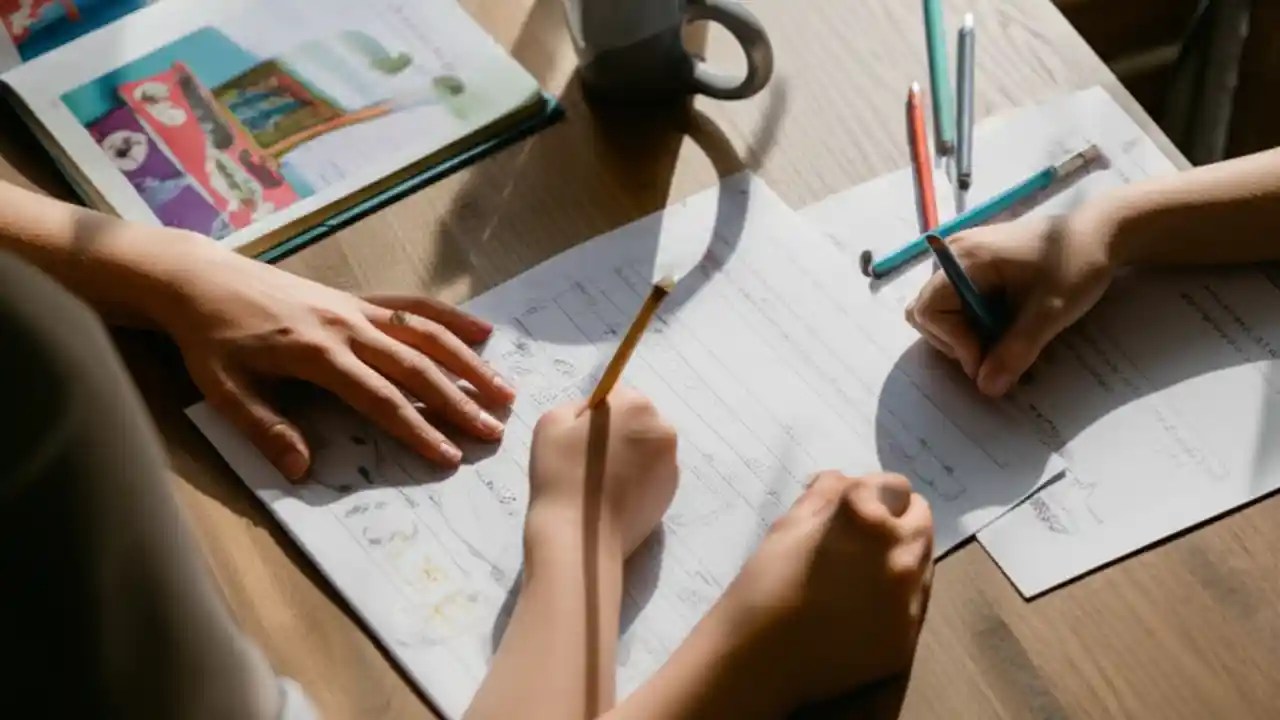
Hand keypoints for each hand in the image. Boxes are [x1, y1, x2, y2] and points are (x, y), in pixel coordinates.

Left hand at [155, 239, 514, 479]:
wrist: (201, 278)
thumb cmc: (210, 338)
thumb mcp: (222, 390)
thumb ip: (265, 428)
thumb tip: (303, 469)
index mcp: (316, 354)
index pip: (379, 400)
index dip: (416, 430)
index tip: (448, 456)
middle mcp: (346, 327)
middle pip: (415, 368)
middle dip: (458, 402)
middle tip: (493, 431)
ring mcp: (356, 308)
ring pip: (425, 335)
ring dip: (468, 362)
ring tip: (502, 390)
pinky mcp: (357, 297)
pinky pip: (412, 306)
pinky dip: (449, 317)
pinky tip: (482, 332)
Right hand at [527, 387, 677, 556]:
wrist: (580, 538)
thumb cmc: (560, 473)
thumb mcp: (553, 421)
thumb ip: (579, 405)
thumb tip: (595, 412)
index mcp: (637, 406)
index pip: (618, 394)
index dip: (596, 413)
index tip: (580, 436)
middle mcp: (663, 430)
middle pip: (637, 419)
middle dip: (618, 432)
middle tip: (588, 459)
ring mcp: (671, 463)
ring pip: (646, 447)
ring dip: (629, 455)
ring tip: (601, 481)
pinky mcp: (672, 492)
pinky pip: (652, 473)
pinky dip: (637, 478)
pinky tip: (614, 495)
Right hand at [715, 471, 932, 707]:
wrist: (760, 660)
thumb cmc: (765, 585)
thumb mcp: (788, 526)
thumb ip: (825, 495)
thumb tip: (845, 483)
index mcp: (869, 520)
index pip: (893, 485)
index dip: (870, 492)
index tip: (853, 506)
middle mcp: (901, 554)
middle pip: (920, 518)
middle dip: (895, 519)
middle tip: (861, 536)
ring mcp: (910, 599)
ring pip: (923, 560)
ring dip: (900, 556)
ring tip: (862, 574)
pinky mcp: (908, 637)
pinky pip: (914, 604)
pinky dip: (896, 598)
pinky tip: (862, 608)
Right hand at [904, 213, 1116, 395]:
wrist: (1101, 231)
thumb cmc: (1076, 264)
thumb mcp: (1049, 313)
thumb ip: (1015, 351)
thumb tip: (986, 389)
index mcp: (965, 258)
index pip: (929, 311)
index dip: (954, 343)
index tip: (989, 360)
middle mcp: (954, 254)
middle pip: (926, 312)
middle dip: (956, 341)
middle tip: (996, 352)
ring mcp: (963, 256)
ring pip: (939, 310)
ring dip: (964, 334)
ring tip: (1002, 338)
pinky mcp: (975, 263)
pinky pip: (956, 300)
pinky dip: (973, 321)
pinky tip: (1004, 322)